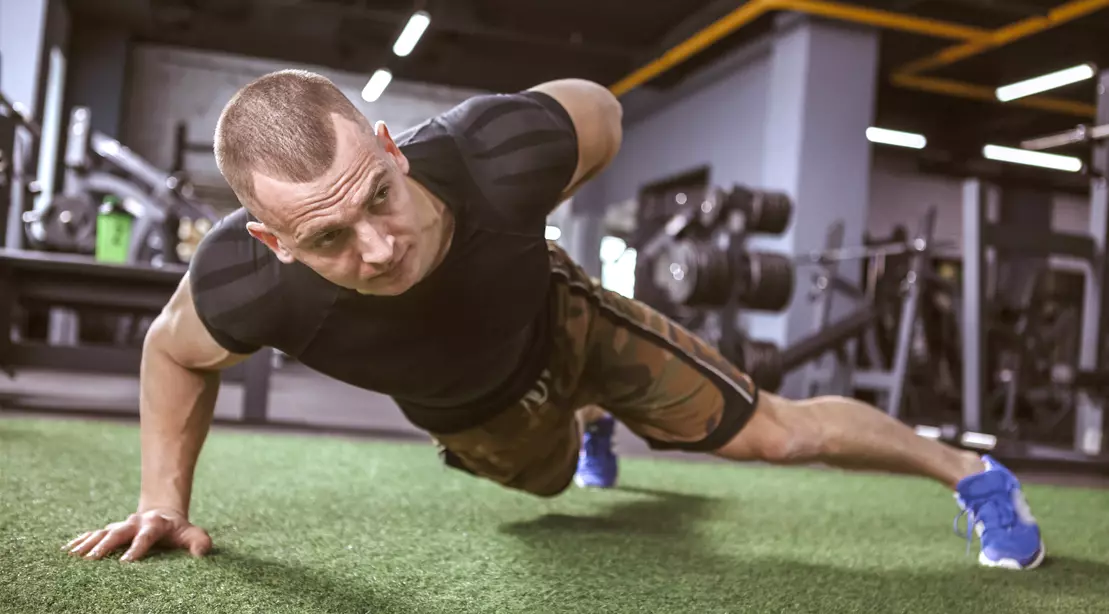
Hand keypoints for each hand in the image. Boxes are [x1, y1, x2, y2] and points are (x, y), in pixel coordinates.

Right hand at [62, 509, 211, 561]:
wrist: (163, 515)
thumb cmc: (178, 531)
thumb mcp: (192, 534)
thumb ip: (199, 542)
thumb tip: (202, 553)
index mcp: (155, 524)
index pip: (146, 536)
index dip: (137, 548)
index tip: (126, 562)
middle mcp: (134, 523)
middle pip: (118, 532)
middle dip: (105, 545)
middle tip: (92, 559)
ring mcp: (120, 525)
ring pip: (102, 533)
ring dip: (88, 543)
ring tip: (74, 555)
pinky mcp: (110, 529)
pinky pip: (92, 534)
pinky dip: (80, 541)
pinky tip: (67, 549)